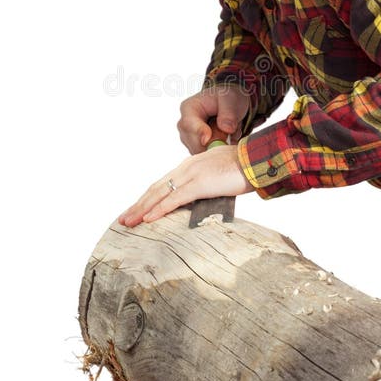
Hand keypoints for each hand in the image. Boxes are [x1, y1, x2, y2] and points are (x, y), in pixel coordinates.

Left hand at [118, 145, 252, 226]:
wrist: (256, 159)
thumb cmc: (244, 168)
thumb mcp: (220, 176)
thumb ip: (208, 186)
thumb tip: (203, 201)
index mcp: (190, 166)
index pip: (163, 183)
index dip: (148, 198)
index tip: (138, 210)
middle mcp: (186, 168)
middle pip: (155, 188)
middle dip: (138, 204)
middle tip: (124, 218)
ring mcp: (192, 175)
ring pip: (159, 194)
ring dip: (142, 209)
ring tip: (128, 221)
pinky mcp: (199, 184)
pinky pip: (175, 199)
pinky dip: (159, 209)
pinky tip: (148, 219)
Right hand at [178, 85, 249, 153]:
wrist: (230, 104)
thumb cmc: (227, 98)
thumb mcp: (231, 99)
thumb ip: (228, 113)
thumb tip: (226, 128)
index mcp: (189, 108)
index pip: (188, 124)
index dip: (198, 132)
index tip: (208, 139)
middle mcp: (185, 125)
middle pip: (193, 142)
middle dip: (212, 143)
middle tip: (229, 134)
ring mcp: (190, 138)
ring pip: (201, 151)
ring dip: (217, 147)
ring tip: (228, 132)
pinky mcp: (197, 148)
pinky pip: (207, 156)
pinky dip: (219, 151)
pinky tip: (226, 139)